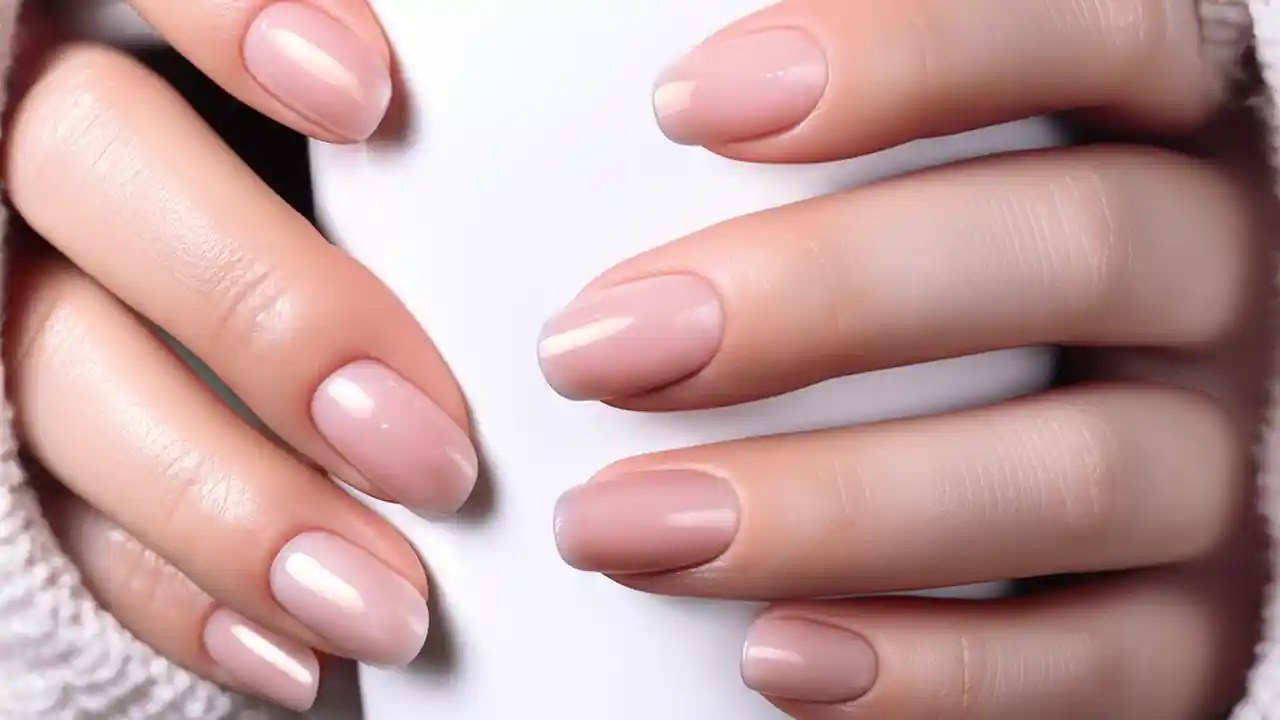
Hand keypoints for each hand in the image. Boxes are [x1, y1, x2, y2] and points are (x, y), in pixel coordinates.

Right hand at [4, 1, 475, 710]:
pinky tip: (292, 649)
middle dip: (264, 314)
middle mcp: (26, 142)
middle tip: (428, 445)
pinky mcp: (14, 437)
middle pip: (89, 175)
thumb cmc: (345, 161)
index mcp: (103, 26)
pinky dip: (179, 590)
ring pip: (58, 378)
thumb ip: (367, 98)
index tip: (365, 96)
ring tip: (384, 601)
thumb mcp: (328, 109)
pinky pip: (58, 518)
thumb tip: (452, 99)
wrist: (231, 291)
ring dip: (231, 502)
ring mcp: (6, 291)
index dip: (224, 15)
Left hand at [542, 1, 1268, 716]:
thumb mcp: (865, 202)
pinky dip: (933, 668)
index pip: (1096, 29)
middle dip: (821, 295)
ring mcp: (1221, 462)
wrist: (963, 517)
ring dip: (831, 506)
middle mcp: (1217, 281)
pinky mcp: (1198, 628)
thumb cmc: (862, 321)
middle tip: (593, 351)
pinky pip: (1104, 662)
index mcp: (1155, 129)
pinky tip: (773, 657)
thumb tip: (631, 94)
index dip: (911, 49)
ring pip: (1082, 471)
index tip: (685, 106)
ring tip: (620, 527)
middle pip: (1082, 244)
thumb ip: (789, 160)